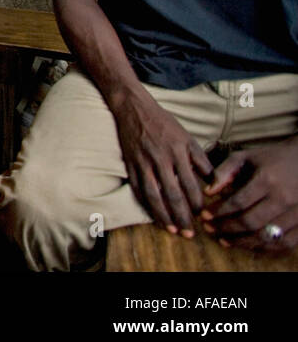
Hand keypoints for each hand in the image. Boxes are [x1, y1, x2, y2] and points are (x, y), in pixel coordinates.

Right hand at [112, 93, 212, 235]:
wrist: (133, 108)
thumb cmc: (163, 122)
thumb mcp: (187, 136)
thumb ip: (200, 159)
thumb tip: (212, 180)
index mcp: (177, 152)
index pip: (190, 184)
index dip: (196, 203)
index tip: (202, 214)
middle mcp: (160, 159)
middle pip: (172, 194)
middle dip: (182, 216)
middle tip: (189, 233)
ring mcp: (143, 162)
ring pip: (154, 195)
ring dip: (163, 215)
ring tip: (172, 229)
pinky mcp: (130, 164)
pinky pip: (137, 188)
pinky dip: (145, 203)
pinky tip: (152, 214)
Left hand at [201, 139, 297, 252]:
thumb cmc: (272, 158)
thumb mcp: (246, 157)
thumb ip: (224, 172)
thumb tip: (207, 191)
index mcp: (267, 180)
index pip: (238, 202)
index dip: (218, 212)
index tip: (203, 216)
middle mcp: (283, 199)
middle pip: (251, 222)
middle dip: (226, 228)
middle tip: (209, 229)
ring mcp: (297, 213)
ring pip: (267, 236)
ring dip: (242, 242)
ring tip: (223, 240)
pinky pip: (285, 243)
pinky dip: (264, 248)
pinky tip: (248, 244)